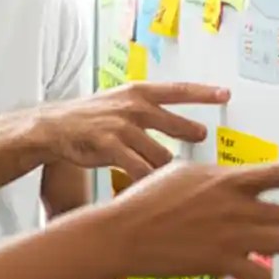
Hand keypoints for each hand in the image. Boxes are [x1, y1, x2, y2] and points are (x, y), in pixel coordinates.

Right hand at [32, 83, 229, 178]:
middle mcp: (133, 107)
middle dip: (190, 134)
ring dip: (165, 170)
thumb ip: (144, 109)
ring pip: (161, 156)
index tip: (225, 93)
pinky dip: (147, 182)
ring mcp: (122, 127)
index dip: (204, 92)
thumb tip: (174, 121)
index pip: (178, 90)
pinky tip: (149, 189)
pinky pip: (139, 170)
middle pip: (176, 124)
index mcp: (138, 92)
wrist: (52, 126)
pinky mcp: (110, 147)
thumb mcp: (117, 101)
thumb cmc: (86, 117)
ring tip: (168, 180)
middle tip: (201, 138)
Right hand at [103, 157, 278, 278]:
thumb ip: (214, 178)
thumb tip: (231, 184)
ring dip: (264, 246)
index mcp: (228, 178)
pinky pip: (263, 273)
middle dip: (266, 222)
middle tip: (238, 226)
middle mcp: (236, 204)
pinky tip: (236, 271)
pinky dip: (256, 274)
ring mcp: (232, 234)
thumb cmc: (145, 201)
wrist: (122, 233)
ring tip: (235, 246)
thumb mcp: (180, 173)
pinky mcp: (224, 262)